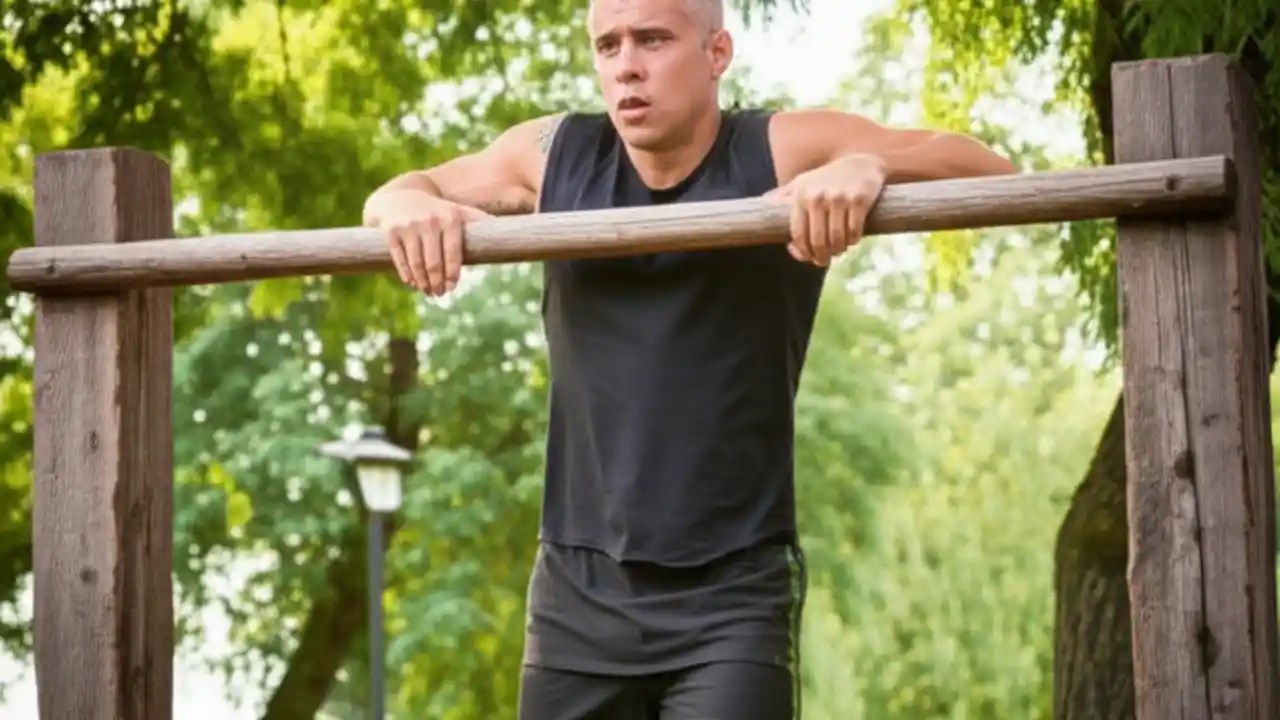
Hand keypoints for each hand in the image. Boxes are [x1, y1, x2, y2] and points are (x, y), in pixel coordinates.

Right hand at [363, 189, 489, 295]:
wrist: (399, 196)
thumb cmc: (436, 210)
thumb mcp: (457, 211)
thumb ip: (479, 221)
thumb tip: (513, 234)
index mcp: (449, 218)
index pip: (453, 253)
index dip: (452, 274)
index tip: (452, 287)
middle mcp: (429, 221)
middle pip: (434, 262)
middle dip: (437, 282)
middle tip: (439, 294)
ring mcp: (409, 227)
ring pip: (417, 263)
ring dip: (423, 282)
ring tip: (428, 291)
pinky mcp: (391, 232)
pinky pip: (400, 259)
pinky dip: (407, 275)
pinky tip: (412, 283)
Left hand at [766, 153, 886, 266]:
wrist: (861, 163)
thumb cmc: (826, 178)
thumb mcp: (801, 182)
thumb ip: (782, 195)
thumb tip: (762, 203)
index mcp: (800, 196)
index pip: (798, 235)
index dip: (803, 252)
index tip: (809, 258)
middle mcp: (818, 197)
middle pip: (817, 241)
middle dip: (821, 257)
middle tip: (825, 261)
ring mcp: (839, 198)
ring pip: (837, 239)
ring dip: (838, 250)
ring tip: (839, 250)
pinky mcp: (859, 200)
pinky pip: (854, 231)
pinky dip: (853, 240)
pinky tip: (852, 239)